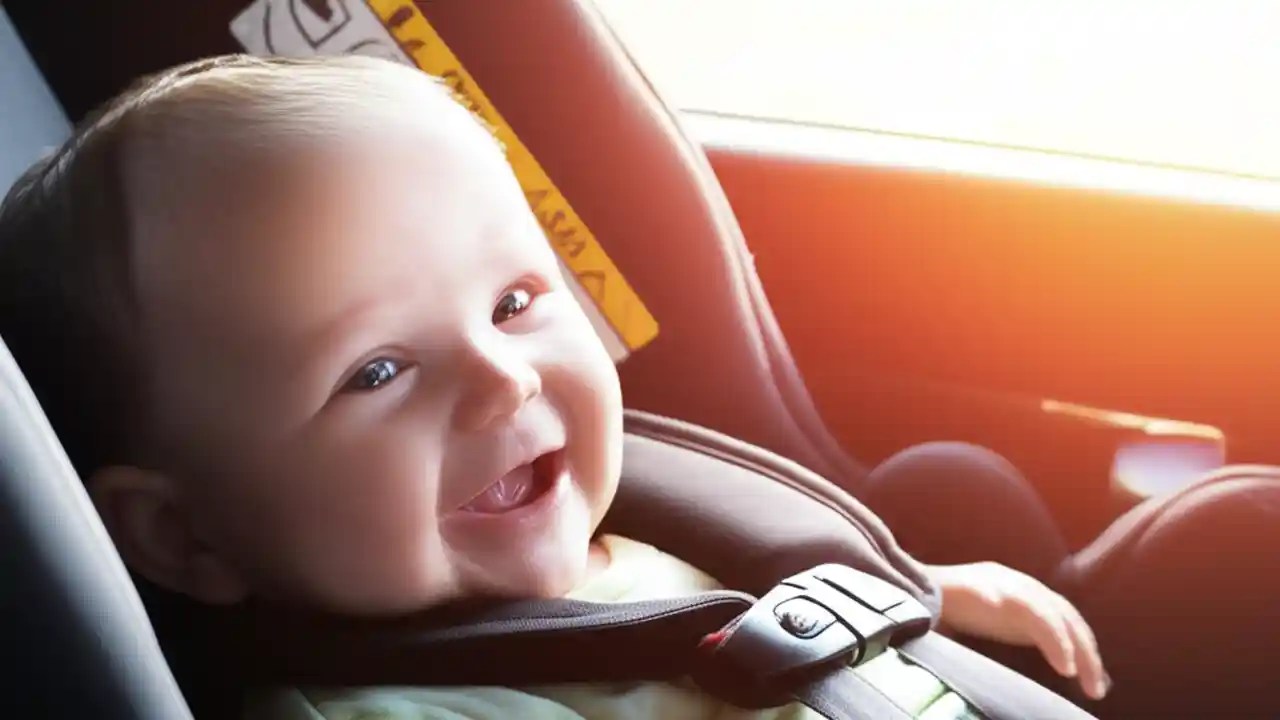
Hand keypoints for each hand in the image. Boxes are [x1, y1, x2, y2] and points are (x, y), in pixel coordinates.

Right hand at [929, 562, 1109, 699]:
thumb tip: (1043, 672)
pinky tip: (1063, 664)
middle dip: (1086, 651)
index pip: (1061, 614)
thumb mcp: (982, 627)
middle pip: (1065, 613)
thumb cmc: (935, 615)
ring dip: (1074, 648)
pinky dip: (1053, 639)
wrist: (894, 592)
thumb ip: (1011, 639)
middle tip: (1097, 689)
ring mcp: (1001, 583)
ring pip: (1055, 613)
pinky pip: (1031, 614)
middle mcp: (1014, 582)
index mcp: (1014, 589)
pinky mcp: (988, 590)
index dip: (1081, 647)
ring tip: (1084, 679)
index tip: (1094, 681)